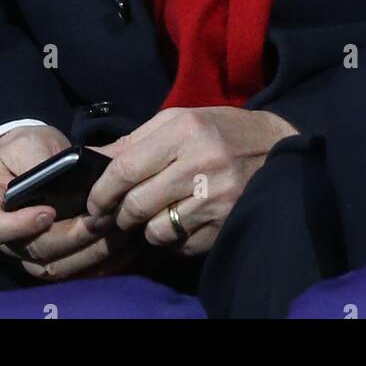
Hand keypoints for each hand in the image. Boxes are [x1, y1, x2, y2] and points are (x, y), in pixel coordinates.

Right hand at [0, 125, 135, 281]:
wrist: (36, 159)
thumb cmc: (27, 149)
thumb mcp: (26, 144)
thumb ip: (35, 161)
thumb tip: (56, 180)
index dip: (18, 227)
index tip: (48, 212)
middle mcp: (5, 237)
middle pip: (35, 251)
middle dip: (73, 237)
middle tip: (102, 218)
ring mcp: (28, 253)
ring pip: (58, 268)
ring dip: (92, 252)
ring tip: (118, 228)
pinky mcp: (54, 260)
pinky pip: (76, 274)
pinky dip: (101, 264)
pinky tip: (123, 247)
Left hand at [85, 107, 299, 257]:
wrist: (274, 147)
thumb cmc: (218, 130)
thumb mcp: (178, 120)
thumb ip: (134, 141)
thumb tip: (91, 158)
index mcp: (184, 131)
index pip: (126, 169)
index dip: (101, 192)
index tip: (93, 203)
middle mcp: (201, 164)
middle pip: (137, 205)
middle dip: (118, 215)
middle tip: (117, 214)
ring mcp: (217, 198)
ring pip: (157, 231)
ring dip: (146, 229)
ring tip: (154, 214)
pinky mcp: (226, 224)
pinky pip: (181, 245)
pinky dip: (172, 239)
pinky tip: (180, 220)